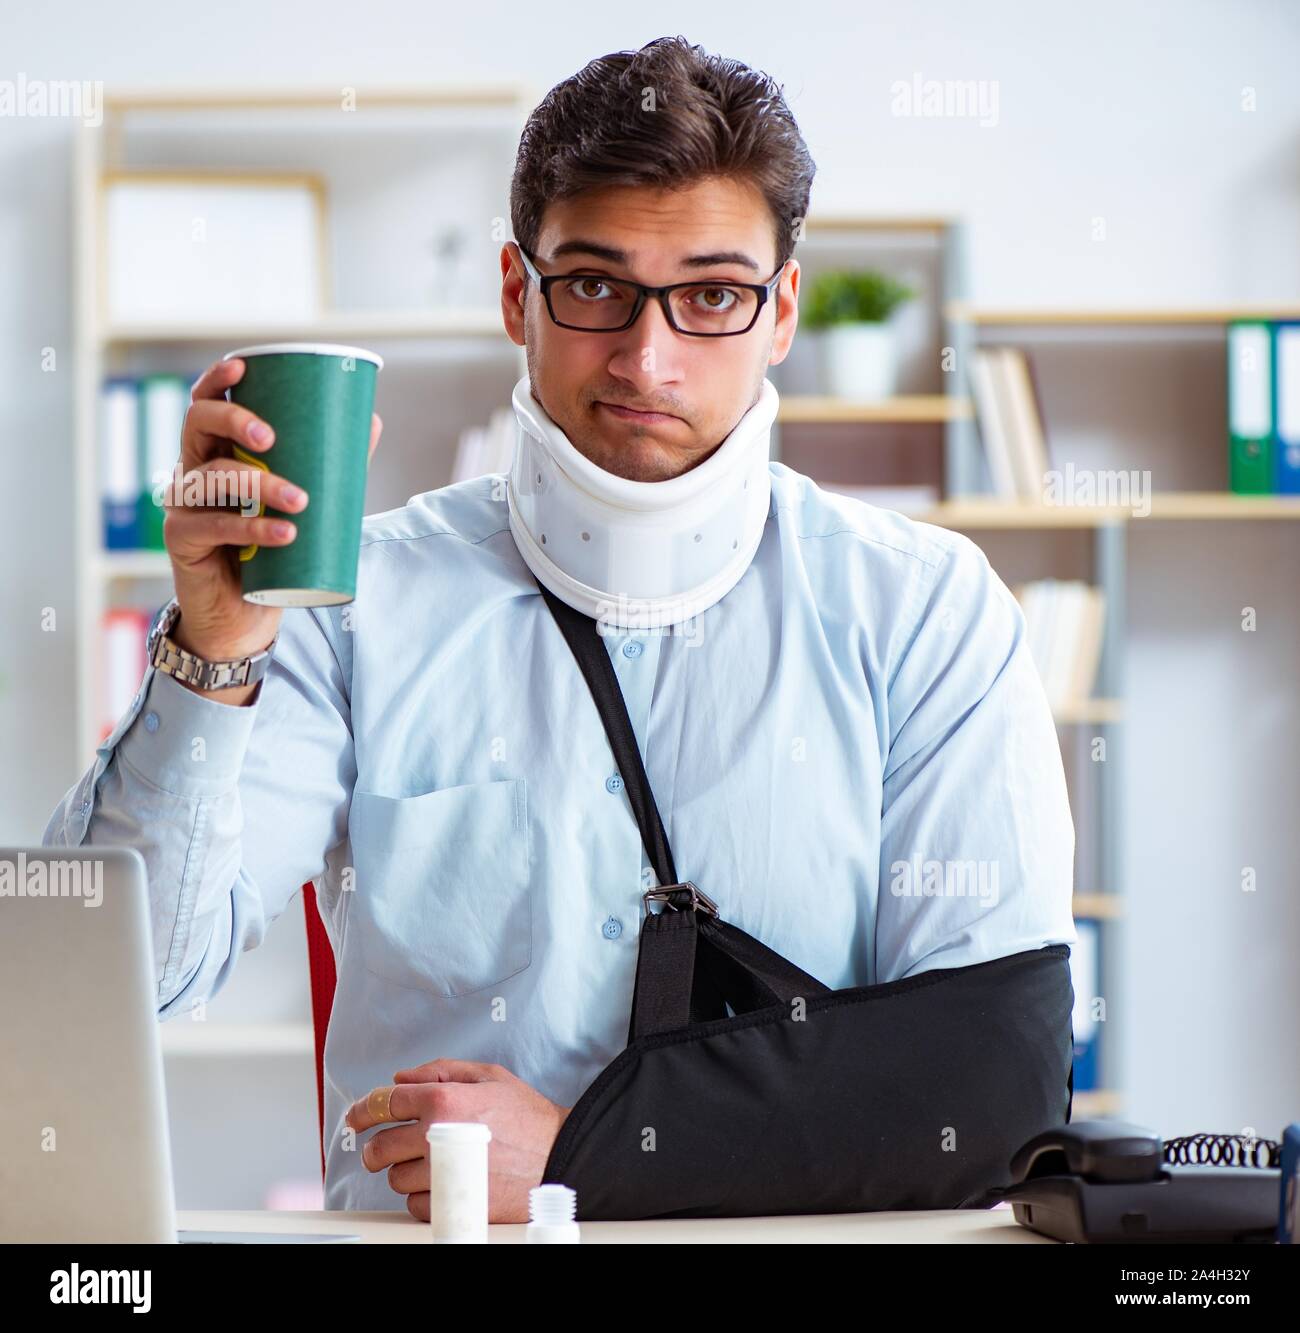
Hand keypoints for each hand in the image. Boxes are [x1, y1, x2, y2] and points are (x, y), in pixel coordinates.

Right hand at [164, 357, 382, 701]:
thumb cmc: (274, 551)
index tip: (242, 368)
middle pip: (197, 425)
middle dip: (233, 421)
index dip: (217, 380)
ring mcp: (183, 505)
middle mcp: (193, 471)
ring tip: (300, 501)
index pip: (206, 403)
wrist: (246, 613)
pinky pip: (214, 527)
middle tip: (271, 438)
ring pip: (211, 478)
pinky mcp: (182, 541)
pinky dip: (252, 529)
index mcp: (217, 452)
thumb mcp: (304, 503)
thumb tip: (373, 421)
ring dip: (258, 484)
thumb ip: (333, 466)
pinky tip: (284, 534)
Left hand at [346, 1059, 570, 1223]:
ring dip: (405, 1171)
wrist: (559, 1158)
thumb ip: (441, 1070)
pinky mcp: (450, 1204)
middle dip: (376, 1147)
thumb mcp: (490, 1076)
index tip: (356, 1117)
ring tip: (432, 1164)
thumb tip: (400, 1078)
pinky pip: (414, 1205)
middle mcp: (436, 1136)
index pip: (383, 1103)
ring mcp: (441, 1174)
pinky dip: (422, 1197)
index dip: (362, 1109)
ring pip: (395, 1178)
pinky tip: (445, 1184)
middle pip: (380, 1145)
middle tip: (385, 1148)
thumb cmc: (527, 1117)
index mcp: (443, 1100)